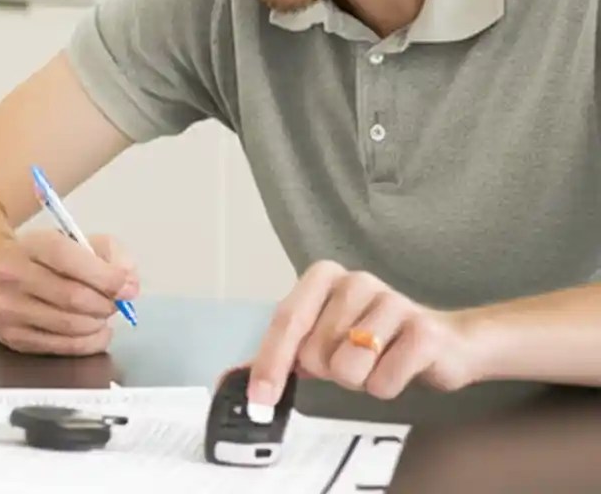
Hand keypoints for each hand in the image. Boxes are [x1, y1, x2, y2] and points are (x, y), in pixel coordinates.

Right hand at [0, 229, 138, 355]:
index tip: (126, 286)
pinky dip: (90, 342)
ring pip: (70, 325)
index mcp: (30, 244)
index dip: (104, 276)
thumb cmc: (47, 259)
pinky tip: (95, 331)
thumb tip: (129, 285)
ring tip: (102, 314)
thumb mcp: (78, 240)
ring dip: (98, 323)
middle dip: (105, 303)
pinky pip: (63, 347)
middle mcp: (11, 276)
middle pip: (72, 296)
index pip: (68, 258)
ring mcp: (9, 309)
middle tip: (115, 302)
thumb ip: (111, 254)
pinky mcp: (13, 337)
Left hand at [246, 260, 477, 404]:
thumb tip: (231, 379)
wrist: (445, 342)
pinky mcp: (424, 331)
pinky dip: (386, 386)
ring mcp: (393, 302)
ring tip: (376, 362)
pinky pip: (383, 381)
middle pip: (315, 353)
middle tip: (352, 358)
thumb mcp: (321, 339)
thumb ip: (278, 355)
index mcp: (324, 276)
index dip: (270, 363)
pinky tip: (399, 368)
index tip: (260, 398)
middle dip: (329, 370)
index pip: (286, 321)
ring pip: (347, 369)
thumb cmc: (372, 340)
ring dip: (358, 380)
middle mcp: (356, 281)